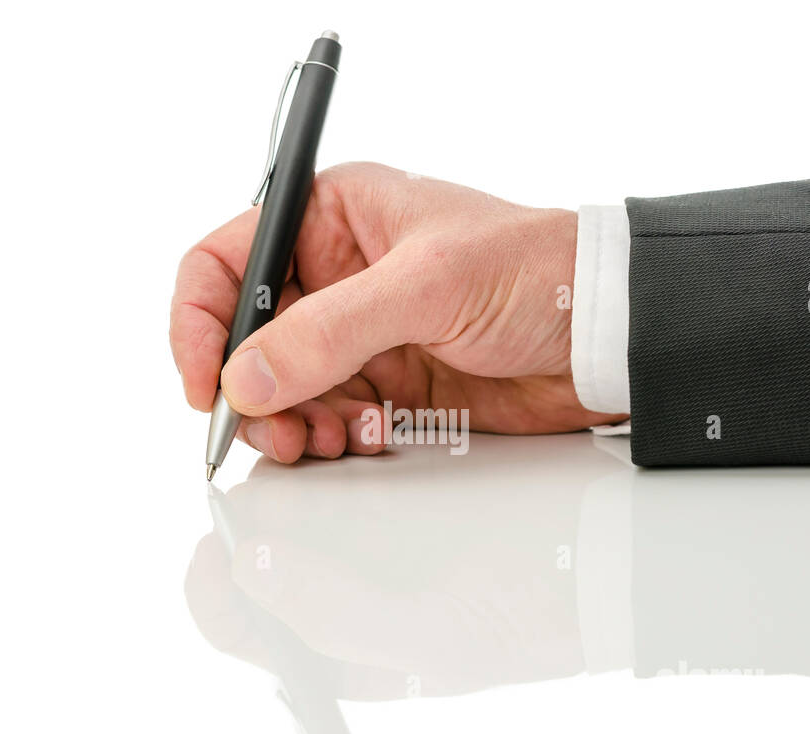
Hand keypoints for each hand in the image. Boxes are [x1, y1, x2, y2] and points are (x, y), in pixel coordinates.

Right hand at [170, 162, 624, 462]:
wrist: (609, 335)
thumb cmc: (537, 270)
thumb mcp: (425, 286)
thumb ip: (327, 332)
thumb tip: (244, 377)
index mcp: (333, 218)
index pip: (226, 262)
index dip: (200, 322)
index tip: (203, 381)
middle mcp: (339, 276)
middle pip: (249, 341)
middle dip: (251, 392)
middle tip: (273, 431)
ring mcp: (364, 336)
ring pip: (286, 391)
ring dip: (294, 424)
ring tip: (328, 440)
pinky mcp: (391, 386)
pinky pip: (333, 419)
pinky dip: (338, 438)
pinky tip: (375, 434)